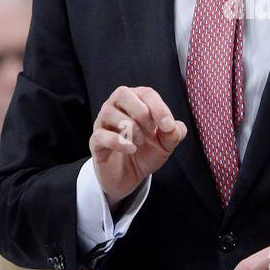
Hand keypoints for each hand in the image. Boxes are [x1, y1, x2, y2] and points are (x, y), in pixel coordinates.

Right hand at [89, 86, 187, 202]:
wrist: (130, 176)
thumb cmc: (146, 152)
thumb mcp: (166, 144)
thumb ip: (174, 132)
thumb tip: (172, 126)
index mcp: (136, 102)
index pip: (145, 93)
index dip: (159, 107)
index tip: (168, 126)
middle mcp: (116, 107)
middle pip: (122, 93)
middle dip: (141, 111)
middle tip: (151, 129)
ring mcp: (103, 123)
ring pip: (108, 112)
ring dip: (130, 127)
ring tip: (140, 142)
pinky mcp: (96, 141)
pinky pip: (100, 135)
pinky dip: (118, 141)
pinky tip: (131, 149)